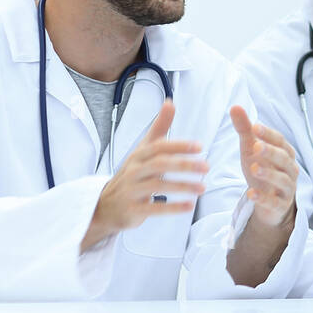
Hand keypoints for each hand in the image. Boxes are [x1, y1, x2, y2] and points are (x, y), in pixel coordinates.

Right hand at [82, 101, 206, 251]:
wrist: (105, 205)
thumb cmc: (132, 173)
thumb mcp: (143, 149)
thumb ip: (159, 128)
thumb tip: (170, 102)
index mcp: (139, 155)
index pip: (159, 147)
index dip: (179, 146)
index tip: (200, 147)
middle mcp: (133, 170)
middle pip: (159, 164)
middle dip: (184, 164)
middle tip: (206, 166)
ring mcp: (131, 190)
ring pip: (158, 186)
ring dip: (183, 186)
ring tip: (202, 188)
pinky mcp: (132, 209)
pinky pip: (153, 208)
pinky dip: (172, 208)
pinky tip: (189, 206)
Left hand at [230, 105, 297, 228]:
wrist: (270, 202)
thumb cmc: (263, 170)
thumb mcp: (250, 149)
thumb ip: (245, 129)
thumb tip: (235, 107)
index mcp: (284, 152)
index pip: (280, 141)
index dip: (268, 134)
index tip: (255, 127)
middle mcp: (289, 169)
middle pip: (284, 159)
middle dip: (271, 152)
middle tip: (256, 146)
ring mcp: (286, 188)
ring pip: (282, 180)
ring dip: (269, 174)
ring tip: (254, 168)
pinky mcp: (280, 205)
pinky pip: (274, 202)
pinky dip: (264, 198)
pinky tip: (251, 193)